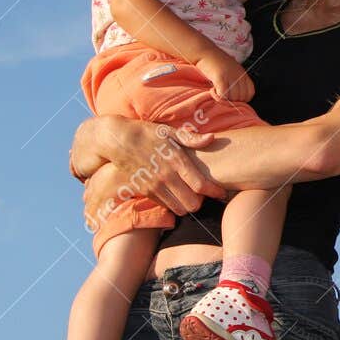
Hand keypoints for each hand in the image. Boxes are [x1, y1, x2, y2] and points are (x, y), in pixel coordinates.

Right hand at [79, 120, 223, 219]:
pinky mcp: (144, 191)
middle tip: (205, 196)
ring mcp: (154, 186)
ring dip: (187, 206)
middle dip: (202, 202)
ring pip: (179, 208)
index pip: (201, 185)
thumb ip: (191, 138)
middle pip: (192, 203)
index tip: (222, 193)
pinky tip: (176, 196)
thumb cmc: (146, 133)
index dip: (215, 192)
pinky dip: (173, 205)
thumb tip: (212, 138)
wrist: (117, 140)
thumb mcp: (169, 131)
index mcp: (177, 160)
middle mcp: (166, 176)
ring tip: (191, 198)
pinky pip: (165, 206)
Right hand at [196, 51, 252, 102]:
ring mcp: (230, 76)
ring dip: (224, 99)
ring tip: (216, 91)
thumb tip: (235, 98)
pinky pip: (223, 94)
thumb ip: (236, 82)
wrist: (205, 52)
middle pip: (241, 98)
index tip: (232, 98)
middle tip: (222, 95)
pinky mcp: (221, 77)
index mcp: (244, 74)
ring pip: (232, 98)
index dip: (242, 99)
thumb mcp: (231, 71)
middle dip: (231, 100)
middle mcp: (239, 75)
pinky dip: (217, 96)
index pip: (250, 93)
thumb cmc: (216, 63)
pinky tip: (212, 90)